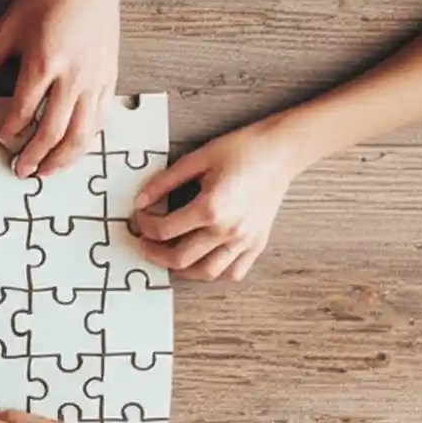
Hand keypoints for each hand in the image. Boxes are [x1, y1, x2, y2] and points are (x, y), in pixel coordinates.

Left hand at [0, 0, 120, 178]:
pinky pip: (99, 121)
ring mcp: (95, 81)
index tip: (2, 139)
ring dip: (63, 159)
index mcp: (44, 63)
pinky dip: (85, 141)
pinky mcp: (109, 80)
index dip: (10, 130)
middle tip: (22, 171)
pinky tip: (73, 149)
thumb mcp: (8, 27)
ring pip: (81, 134)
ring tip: (47, 171)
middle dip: (35, 157)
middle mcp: (72, 78)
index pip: (24, 111)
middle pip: (53, 132)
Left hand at [132, 117, 300, 281]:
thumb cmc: (244, 150)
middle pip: (180, 258)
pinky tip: (202, 260)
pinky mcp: (257, 244)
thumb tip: (140, 200)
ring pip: (206, 272)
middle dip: (154, 253)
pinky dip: (214, 272)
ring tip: (169, 256)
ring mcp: (244, 240)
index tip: (140, 218)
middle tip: (145, 244)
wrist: (281, 151)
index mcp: (211, 208)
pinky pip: (233, 272)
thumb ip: (165, 181)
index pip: (164, 230)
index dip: (144, 226)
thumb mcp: (198, 158)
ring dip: (181, 269)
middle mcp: (228, 230)